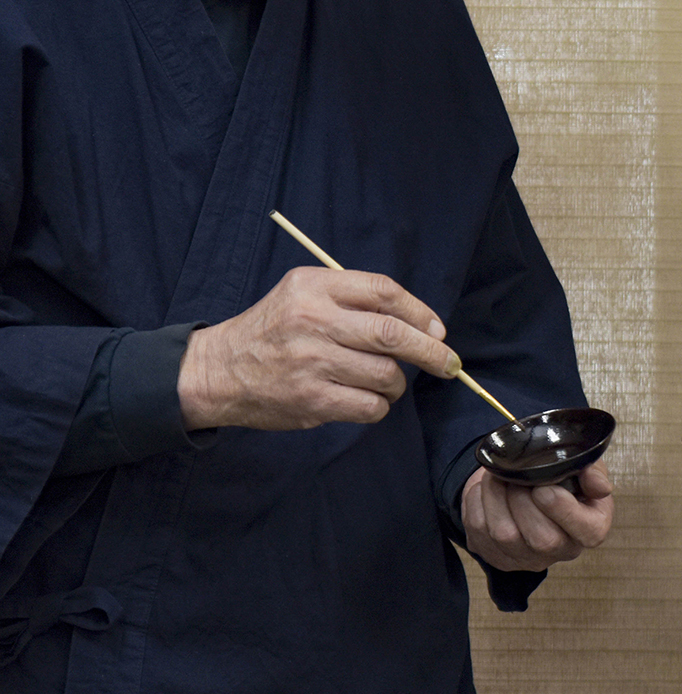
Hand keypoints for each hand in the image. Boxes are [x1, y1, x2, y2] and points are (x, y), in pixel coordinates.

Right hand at [178, 266, 458, 429]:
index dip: (419, 312)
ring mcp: (312, 362)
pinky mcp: (311, 399)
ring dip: (397, 384)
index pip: (383, 291)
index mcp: (315, 287)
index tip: (437, 330)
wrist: (219, 370)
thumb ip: (352, 298)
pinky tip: (367, 400)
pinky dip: (379, 407)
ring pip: (386, 374)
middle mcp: (314, 320)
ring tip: (386, 383)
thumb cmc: (274, 330)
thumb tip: (420, 323)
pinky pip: (370, 406)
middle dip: (431, 351)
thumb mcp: (303, 293)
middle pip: (392, 334)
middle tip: (449, 363)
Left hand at [461, 462, 613, 572]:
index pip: (587, 533)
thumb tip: (599, 486)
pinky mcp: (495, 555)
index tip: (544, 488)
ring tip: (498, 476)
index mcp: (589, 528)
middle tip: (517, 476)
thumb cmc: (561, 479)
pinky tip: (487, 488)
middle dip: (523, 500)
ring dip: (496, 496)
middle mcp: (560, 550)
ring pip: (505, 535)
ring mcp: (525, 558)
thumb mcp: (583, 468)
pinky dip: (478, 501)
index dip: (564, 511)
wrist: (527, 485)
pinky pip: (478, 530)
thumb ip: (593, 471)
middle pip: (542, 539)